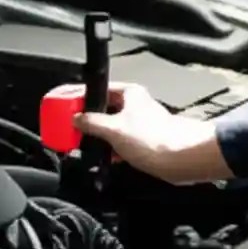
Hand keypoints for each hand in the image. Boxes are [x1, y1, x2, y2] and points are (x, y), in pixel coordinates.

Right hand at [72, 83, 231, 183]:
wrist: (182, 159)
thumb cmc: (155, 138)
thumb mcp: (113, 129)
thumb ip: (91, 123)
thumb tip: (76, 119)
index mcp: (129, 93)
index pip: (98, 89)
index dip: (80, 96)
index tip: (65, 104)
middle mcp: (135, 105)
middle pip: (104, 108)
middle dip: (87, 119)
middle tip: (70, 127)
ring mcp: (140, 123)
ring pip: (112, 127)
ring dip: (98, 136)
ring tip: (82, 143)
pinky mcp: (144, 141)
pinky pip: (120, 143)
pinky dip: (110, 148)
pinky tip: (102, 156)